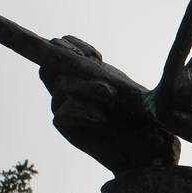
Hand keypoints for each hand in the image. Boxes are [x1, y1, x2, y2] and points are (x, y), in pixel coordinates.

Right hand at [41, 35, 178, 173]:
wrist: (143, 147)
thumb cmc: (139, 115)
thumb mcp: (124, 87)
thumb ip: (102, 74)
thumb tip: (91, 63)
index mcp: (80, 73)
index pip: (57, 46)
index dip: (70, 44)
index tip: (98, 58)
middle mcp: (67, 87)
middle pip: (48, 65)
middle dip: (70, 60)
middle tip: (95, 66)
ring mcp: (62, 106)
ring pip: (61, 86)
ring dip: (87, 87)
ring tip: (110, 95)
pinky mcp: (64, 125)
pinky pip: (63, 111)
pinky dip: (83, 110)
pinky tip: (103, 116)